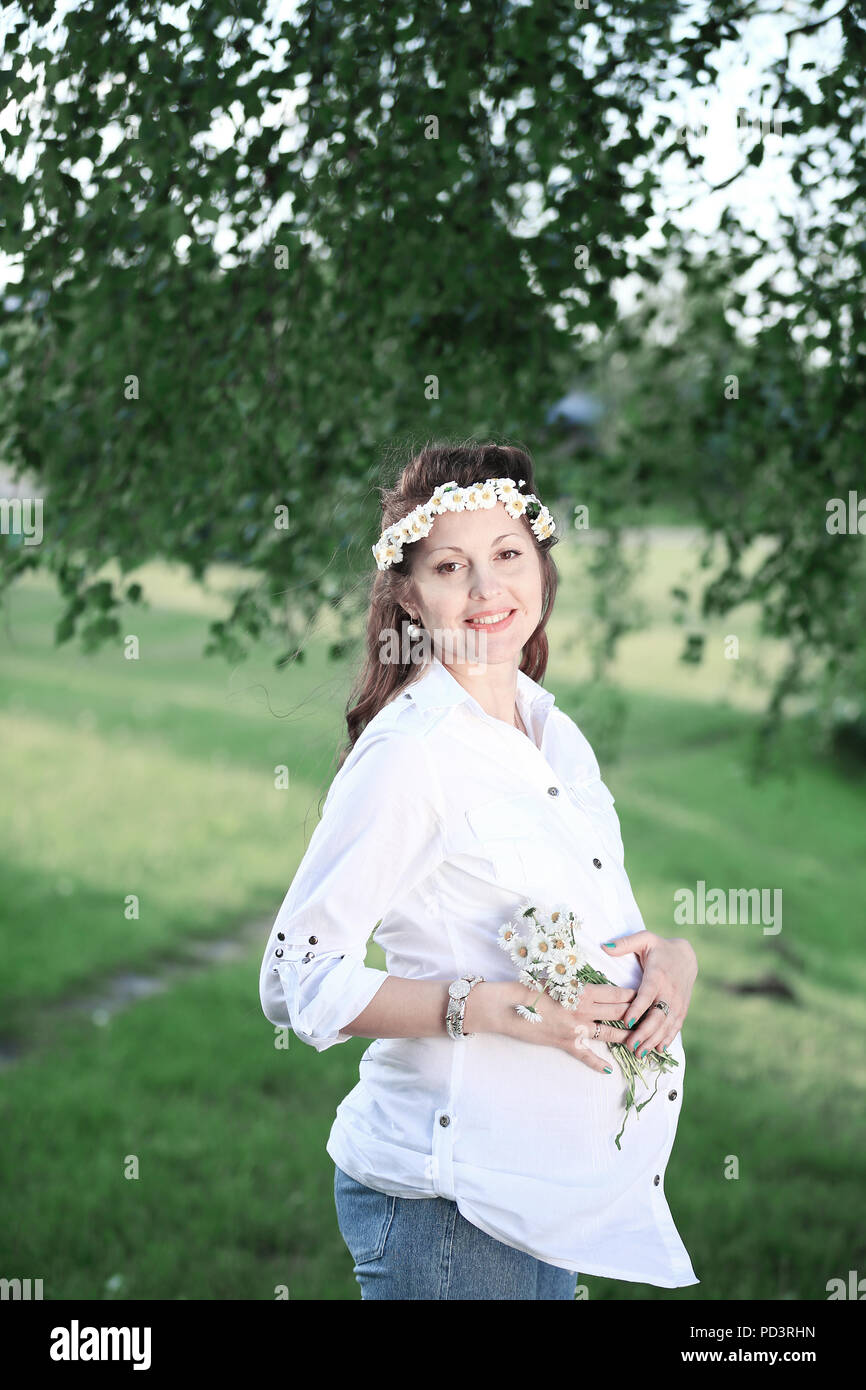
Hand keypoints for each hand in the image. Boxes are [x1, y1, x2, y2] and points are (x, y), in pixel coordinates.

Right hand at [482, 979, 638, 1074]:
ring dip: (626, 1036)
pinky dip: (597, 1063)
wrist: (504, 1008)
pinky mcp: (565, 1044)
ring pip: (609, 1033)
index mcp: (581, 991)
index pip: (616, 993)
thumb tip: (588, 980)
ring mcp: (576, 1030)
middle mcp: (583, 1011)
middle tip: (654, 1016)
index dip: (633, 995)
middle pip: (618, 1012)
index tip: (647, 994)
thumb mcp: (552, 978)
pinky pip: (585, 1056)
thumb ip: (573, 981)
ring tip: (642, 1039)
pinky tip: (609, 1069)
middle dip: (637, 1014)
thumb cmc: (526, 987)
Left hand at [601, 931, 697, 1058]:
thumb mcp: (644, 939)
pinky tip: (658, 1049)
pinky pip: (676, 1025)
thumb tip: (604, 946)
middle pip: (658, 1015)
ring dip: (654, 1040)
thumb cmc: (659, 948)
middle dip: (645, 1032)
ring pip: (667, 1024)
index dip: (638, 1009)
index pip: (647, 994)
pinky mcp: (682, 1008)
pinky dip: (668, 1038)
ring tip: (640, 1053)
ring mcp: (677, 1002)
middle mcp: (669, 990)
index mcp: (657, 975)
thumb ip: (624, 944)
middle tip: (631, 1046)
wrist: (687, 956)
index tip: (626, 1022)